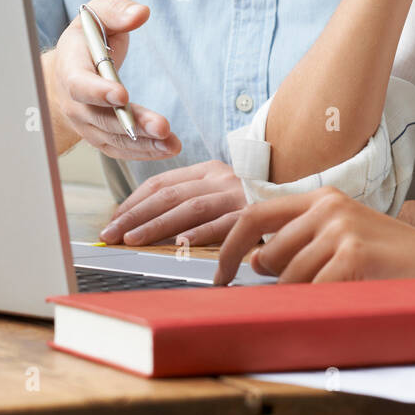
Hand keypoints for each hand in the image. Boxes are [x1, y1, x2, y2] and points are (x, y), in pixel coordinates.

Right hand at [44, 0, 181, 160]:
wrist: (69, 69)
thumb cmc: (87, 39)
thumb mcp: (97, 15)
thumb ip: (117, 11)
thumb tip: (141, 13)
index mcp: (70, 67)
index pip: (79, 84)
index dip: (98, 91)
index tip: (122, 95)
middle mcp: (73, 101)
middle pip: (100, 117)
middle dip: (131, 123)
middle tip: (161, 127)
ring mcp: (85, 122)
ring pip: (112, 138)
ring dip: (143, 143)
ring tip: (172, 143)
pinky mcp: (99, 135)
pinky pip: (119, 149)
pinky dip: (142, 151)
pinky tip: (166, 148)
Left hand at [99, 160, 246, 245]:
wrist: (303, 201)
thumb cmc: (256, 203)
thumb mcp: (223, 193)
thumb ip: (193, 201)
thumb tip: (149, 223)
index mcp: (210, 171)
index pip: (163, 182)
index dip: (134, 201)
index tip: (114, 219)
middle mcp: (221, 178)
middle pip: (169, 195)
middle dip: (135, 215)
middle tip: (111, 233)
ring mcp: (237, 195)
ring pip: (190, 208)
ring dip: (158, 226)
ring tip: (133, 241)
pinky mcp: (253, 214)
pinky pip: (223, 224)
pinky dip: (200, 234)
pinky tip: (179, 244)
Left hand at [214, 187, 414, 284]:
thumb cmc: (392, 258)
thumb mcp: (344, 236)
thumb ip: (302, 241)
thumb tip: (257, 261)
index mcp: (323, 197)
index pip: (256, 215)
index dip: (231, 246)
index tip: (220, 273)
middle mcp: (328, 207)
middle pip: (270, 254)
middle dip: (279, 282)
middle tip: (309, 291)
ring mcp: (341, 229)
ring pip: (290, 278)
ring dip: (308, 295)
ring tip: (344, 289)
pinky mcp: (354, 254)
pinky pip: (313, 291)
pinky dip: (321, 305)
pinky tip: (349, 298)